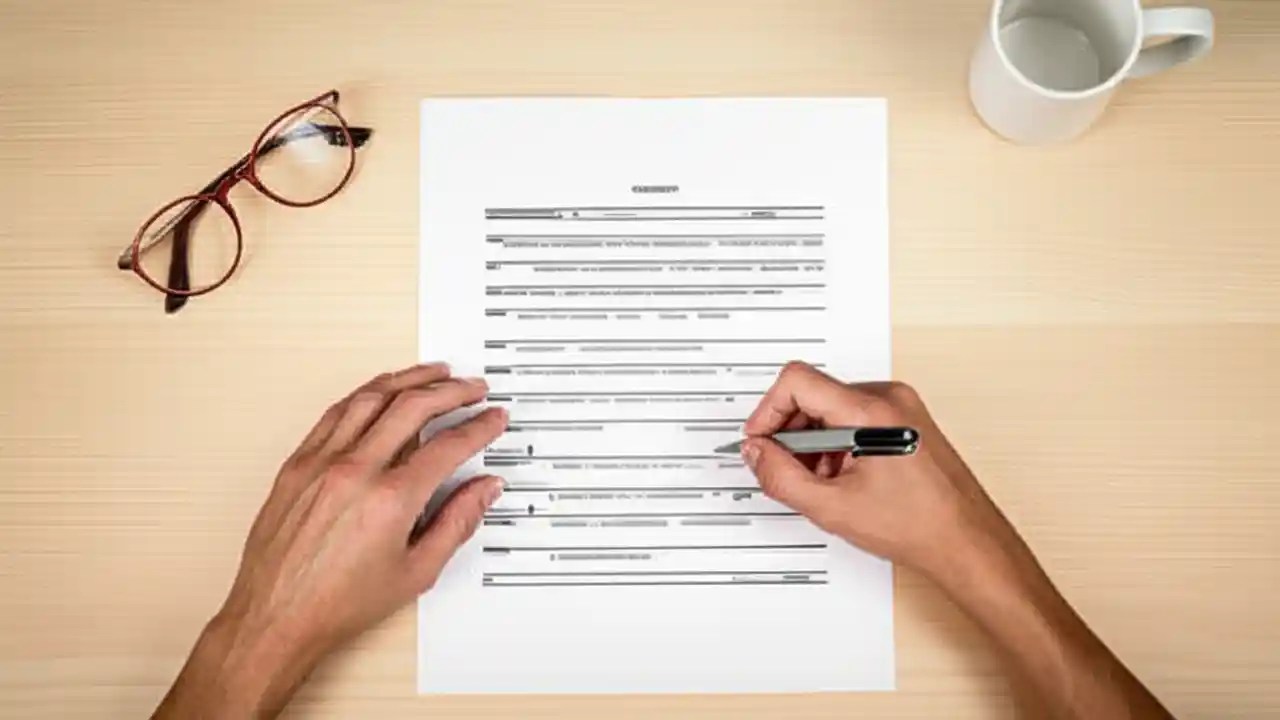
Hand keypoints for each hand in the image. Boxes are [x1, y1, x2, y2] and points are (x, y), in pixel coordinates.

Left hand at [153, 363, 506, 718]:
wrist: (277, 617)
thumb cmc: (339, 603)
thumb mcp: (416, 572)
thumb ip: (457, 522)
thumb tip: (484, 489)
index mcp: (390, 499)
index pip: (448, 445)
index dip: (479, 426)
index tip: (493, 418)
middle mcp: (354, 471)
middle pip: (413, 407)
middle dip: (451, 391)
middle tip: (473, 387)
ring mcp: (321, 462)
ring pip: (372, 398)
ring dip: (409, 379)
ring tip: (433, 373)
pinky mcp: (297, 464)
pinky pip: (336, 413)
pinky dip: (365, 394)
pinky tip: (381, 390)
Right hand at [740, 361, 1019, 584]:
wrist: (966, 542)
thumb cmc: (919, 526)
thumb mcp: (832, 507)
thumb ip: (781, 477)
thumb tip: (757, 453)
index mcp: (871, 412)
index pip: (798, 381)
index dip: (768, 411)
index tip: (759, 440)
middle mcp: (889, 399)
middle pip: (814, 394)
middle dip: (790, 433)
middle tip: (783, 469)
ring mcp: (901, 408)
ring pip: (832, 408)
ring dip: (813, 443)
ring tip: (820, 482)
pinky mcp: (905, 421)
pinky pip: (854, 418)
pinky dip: (836, 445)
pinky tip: (841, 479)